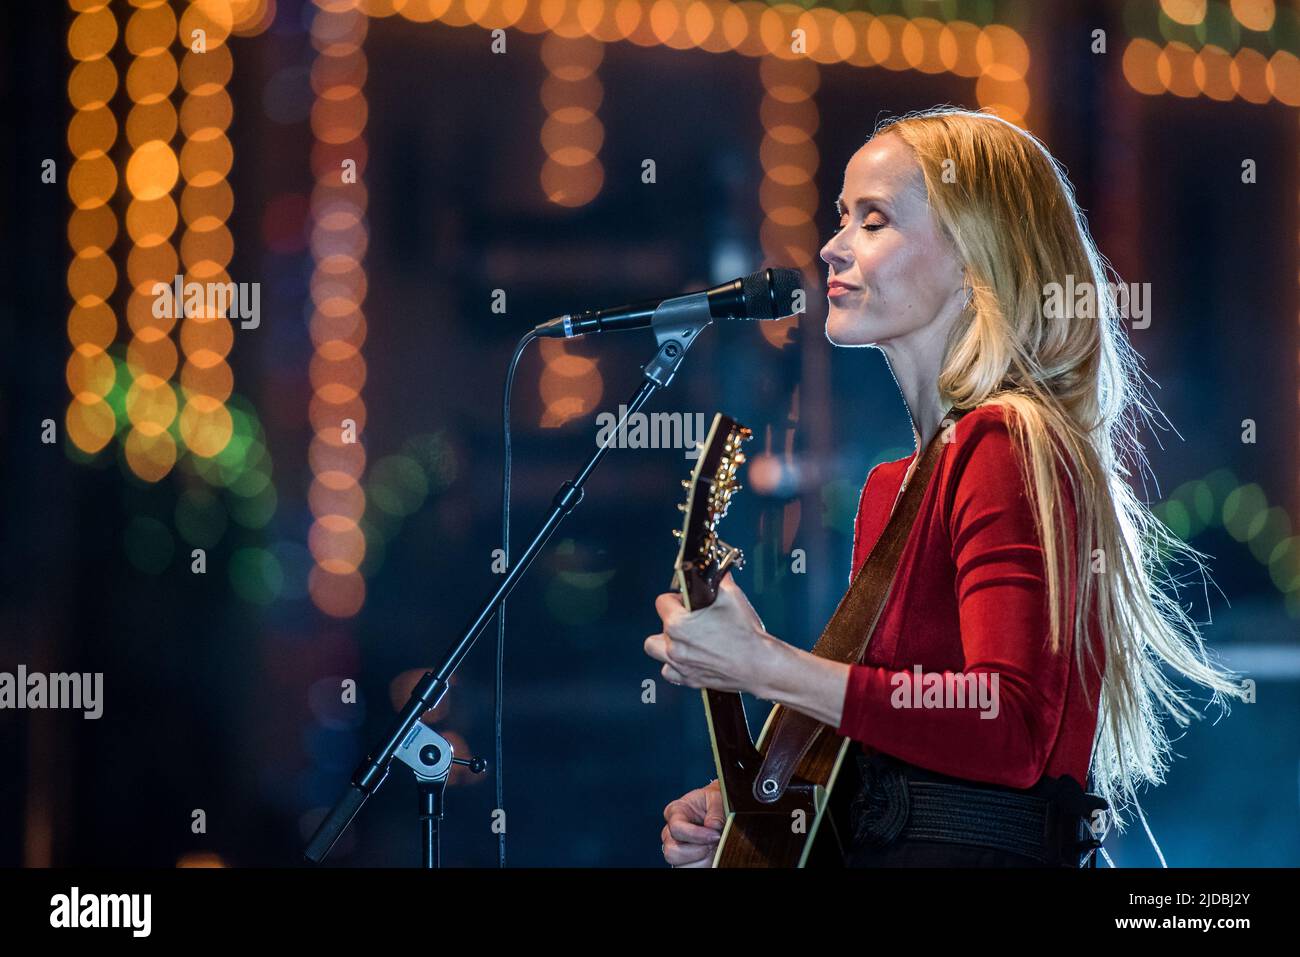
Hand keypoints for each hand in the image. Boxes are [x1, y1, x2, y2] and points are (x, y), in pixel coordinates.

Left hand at [645, 572, 774, 694]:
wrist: (759, 665)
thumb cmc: (746, 635)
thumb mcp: (731, 596)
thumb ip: (717, 579)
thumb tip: (714, 570)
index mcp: (678, 624)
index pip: (662, 602)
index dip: (677, 598)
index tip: (688, 601)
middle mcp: (674, 646)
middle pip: (660, 626)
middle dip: (672, 620)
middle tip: (691, 620)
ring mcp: (679, 665)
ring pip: (656, 649)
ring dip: (667, 642)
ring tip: (685, 639)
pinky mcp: (688, 680)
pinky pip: (669, 672)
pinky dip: (675, 665)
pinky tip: (689, 657)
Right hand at [661, 780, 724, 866]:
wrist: (721, 809)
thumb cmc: (715, 800)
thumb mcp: (717, 796)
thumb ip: (715, 809)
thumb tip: (712, 826)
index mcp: (675, 812)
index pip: (676, 828)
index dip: (696, 835)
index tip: (715, 835)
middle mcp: (671, 832)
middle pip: (671, 852)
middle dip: (697, 852)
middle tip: (714, 845)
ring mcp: (676, 849)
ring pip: (679, 866)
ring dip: (702, 861)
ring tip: (716, 851)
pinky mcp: (686, 860)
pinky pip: (691, 870)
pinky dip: (704, 866)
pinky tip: (714, 856)